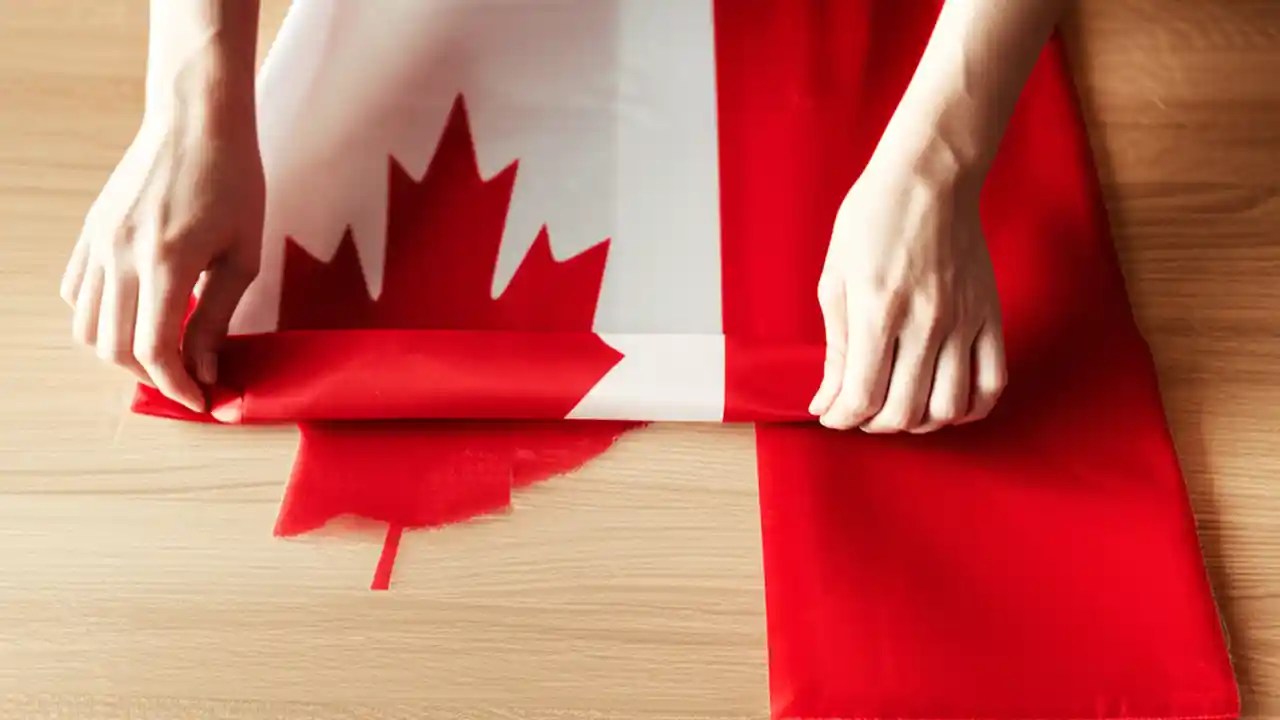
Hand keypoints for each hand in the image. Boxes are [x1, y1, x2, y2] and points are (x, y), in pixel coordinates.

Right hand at [61, 84, 264, 412]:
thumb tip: (203, 369)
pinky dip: (100, 317)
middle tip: (188, 378)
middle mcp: (120, 256)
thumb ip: (218, 317)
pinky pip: (75, 292)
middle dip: (151, 376)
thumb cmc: (234, 182)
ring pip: (85, 326)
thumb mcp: (242, 256)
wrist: (196, 121)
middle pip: (113, 348)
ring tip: (162, 349)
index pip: (154, 351)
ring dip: (120, 352)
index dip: (177, 387)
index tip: (203, 399)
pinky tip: (136, 313)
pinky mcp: (89, 231)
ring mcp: (97, 243)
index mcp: (166, 263)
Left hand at [808, 156, 1006, 432]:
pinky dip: (968, 409)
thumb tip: (828, 400)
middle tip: (859, 410)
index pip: (862, 396)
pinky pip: (991, 384)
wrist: (929, 177)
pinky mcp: (990, 317)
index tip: (832, 415)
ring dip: (918, 422)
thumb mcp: (836, 280)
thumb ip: (837, 347)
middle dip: (872, 424)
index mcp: (879, 310)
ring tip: (898, 407)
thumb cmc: (873, 220)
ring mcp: (964, 322)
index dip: (841, 418)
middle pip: (903, 411)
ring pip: (947, 407)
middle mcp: (926, 322)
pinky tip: (944, 404)